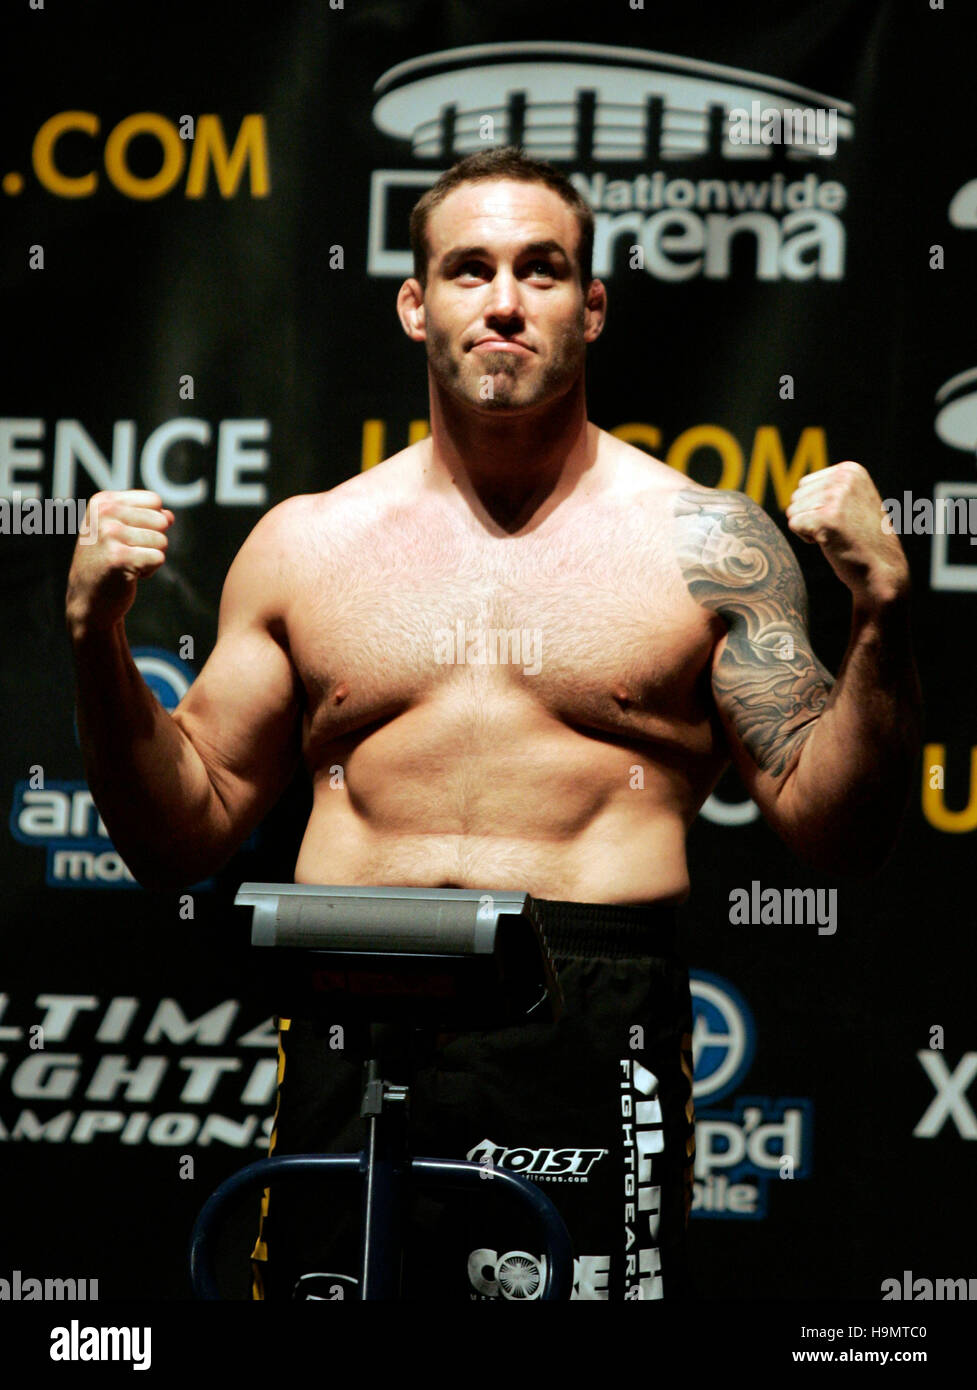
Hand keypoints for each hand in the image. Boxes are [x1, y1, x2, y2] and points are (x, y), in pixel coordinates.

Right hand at [66, 490, 173, 636]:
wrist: (89, 599)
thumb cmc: (108, 562)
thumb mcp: (122, 531)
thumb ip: (147, 517)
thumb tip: (170, 516)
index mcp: (103, 502)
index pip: (154, 501)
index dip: (151, 522)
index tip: (128, 536)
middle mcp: (104, 513)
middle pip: (161, 520)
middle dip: (153, 541)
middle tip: (128, 553)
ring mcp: (109, 534)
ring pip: (162, 540)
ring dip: (150, 557)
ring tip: (127, 564)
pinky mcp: (119, 557)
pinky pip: (159, 558)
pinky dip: (149, 570)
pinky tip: (128, 574)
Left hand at [785, 461, 909, 609]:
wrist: (883, 569)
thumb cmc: (863, 540)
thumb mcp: (853, 502)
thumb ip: (830, 489)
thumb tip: (796, 491)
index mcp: (850, 470)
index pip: (805, 484)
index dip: (816, 507)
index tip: (842, 518)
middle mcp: (844, 478)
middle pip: (796, 496)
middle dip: (810, 517)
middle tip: (838, 530)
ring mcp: (836, 496)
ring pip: (793, 510)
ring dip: (809, 528)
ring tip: (836, 535)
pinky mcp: (827, 517)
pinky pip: (794, 524)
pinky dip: (807, 538)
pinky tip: (831, 542)